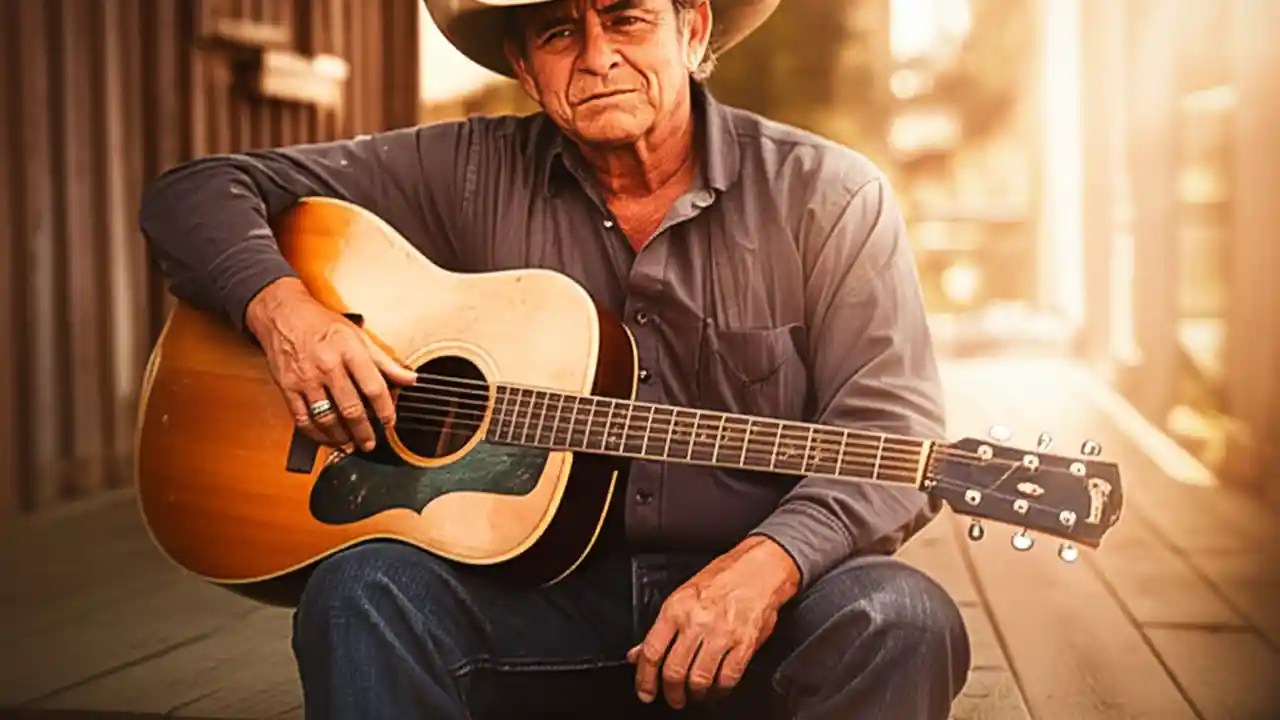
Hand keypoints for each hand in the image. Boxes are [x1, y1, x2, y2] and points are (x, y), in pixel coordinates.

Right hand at [245, 277, 416, 449]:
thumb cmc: (323, 325)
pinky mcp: (288, 387)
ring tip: (350, 444)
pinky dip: (316, 433)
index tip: (390, 422)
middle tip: (370, 443)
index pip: (374, 387)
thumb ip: (385, 362)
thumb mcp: (359, 336)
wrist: (283, 314)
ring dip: (340, 437)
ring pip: (326, 418)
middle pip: (351, 408)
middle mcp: (328, 365)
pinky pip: (303, 418)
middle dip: (363, 431)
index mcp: (350, 350)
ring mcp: (306, 378)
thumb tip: (411, 379)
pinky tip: (326, 438)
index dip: (385, 409)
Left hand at [626, 536, 800, 708]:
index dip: (645, 679)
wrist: (760, 568)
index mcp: (676, 608)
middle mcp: (697, 622)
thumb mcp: (684, 596)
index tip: (645, 691)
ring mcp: (722, 634)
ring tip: (694, 695)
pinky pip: (727, 678)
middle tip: (673, 698)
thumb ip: (661, 628)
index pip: (652, 652)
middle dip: (671, 693)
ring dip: (695, 695)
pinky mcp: (745, 644)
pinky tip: (716, 690)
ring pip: (699, 679)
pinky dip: (719, 691)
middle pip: (674, 671)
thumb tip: (639, 653)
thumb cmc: (723, 578)